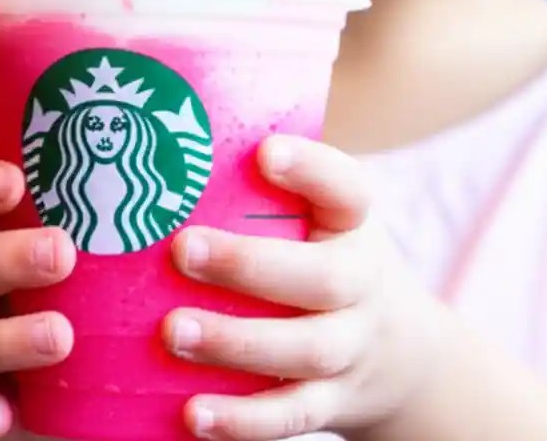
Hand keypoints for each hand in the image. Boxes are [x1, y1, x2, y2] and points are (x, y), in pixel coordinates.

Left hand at [164, 136, 442, 439]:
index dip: (311, 170)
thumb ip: (250, 188)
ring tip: (171, 331)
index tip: (265, 152)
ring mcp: (348, 350)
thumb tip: (146, 134)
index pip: (346, 190)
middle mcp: (359, 286)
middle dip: (249, 265)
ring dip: (234, 343)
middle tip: (182, 249)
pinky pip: (290, 416)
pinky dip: (243, 421)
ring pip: (303, 351)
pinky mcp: (330, 403)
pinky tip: (192, 415)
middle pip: (322, 279)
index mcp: (351, 226)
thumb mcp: (312, 219)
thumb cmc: (320, 261)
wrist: (400, 355)